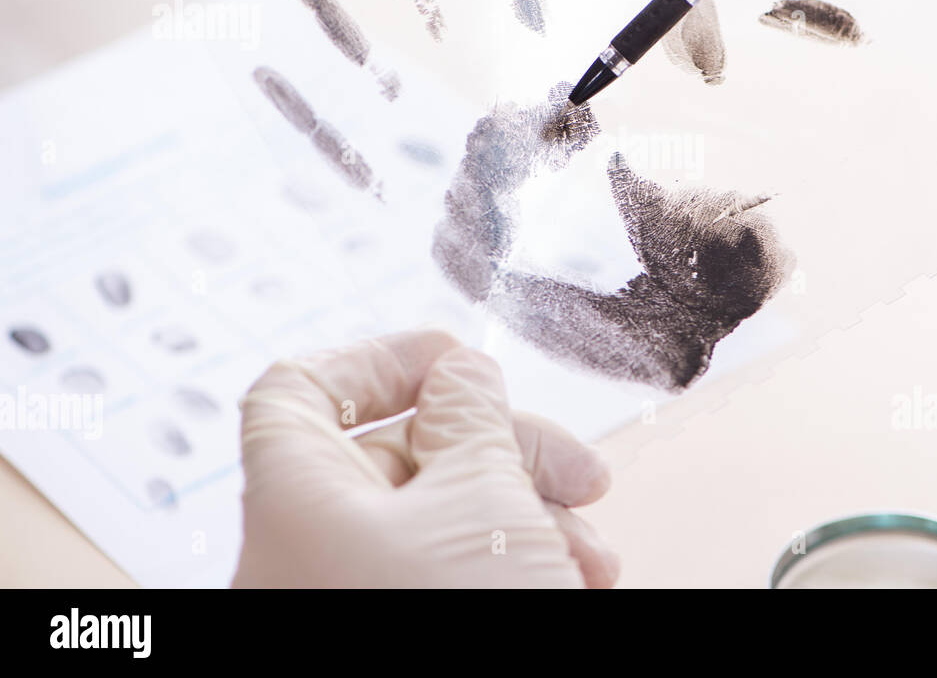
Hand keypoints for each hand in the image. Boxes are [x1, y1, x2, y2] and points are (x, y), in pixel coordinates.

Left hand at [232, 327, 618, 586]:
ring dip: (528, 514)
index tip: (455, 357)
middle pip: (398, 455)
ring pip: (437, 519)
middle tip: (575, 467)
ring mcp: (353, 597)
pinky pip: (446, 573)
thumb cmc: (456, 621)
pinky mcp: (399, 628)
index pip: (300, 390)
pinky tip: (575, 578)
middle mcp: (309, 551)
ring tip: (590, 549)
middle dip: (501, 451)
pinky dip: (512, 562)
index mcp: (296, 498)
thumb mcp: (481, 498)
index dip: (379, 360)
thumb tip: (459, 375)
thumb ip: (468, 415)